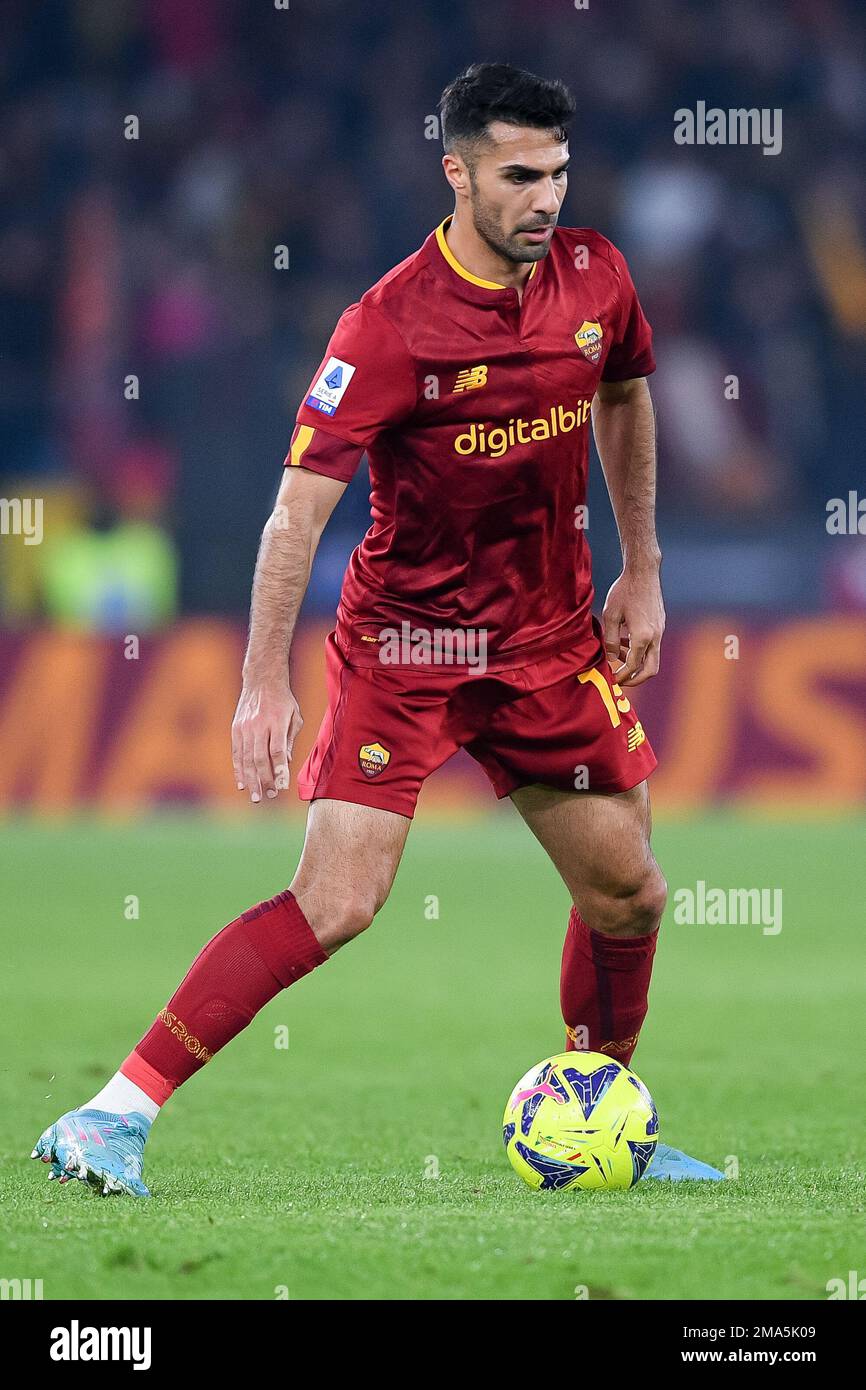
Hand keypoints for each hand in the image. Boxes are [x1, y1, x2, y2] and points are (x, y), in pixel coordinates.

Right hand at [231, 681, 302, 802]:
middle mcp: (259, 725)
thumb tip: (286, 763)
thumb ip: (290, 740)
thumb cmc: (283, 700)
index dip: (279, 770)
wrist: (261, 680)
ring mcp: (245, 728)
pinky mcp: (236, 729)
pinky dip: (239, 770)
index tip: (282, 787)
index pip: (277, 751)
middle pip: (260, 758)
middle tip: (269, 796)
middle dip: (264, 780)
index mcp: (277, 722)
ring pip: (247, 759)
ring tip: (256, 796)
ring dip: (251, 780)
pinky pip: (237, 753)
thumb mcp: (294, 716)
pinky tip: (242, 784)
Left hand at [601, 568, 664, 686]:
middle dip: (636, 679)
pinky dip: (639, 650)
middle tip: (620, 680)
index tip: (611, 679)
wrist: (643, 572)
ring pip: (652, 658)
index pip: (633, 666)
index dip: (622, 676)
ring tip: (618, 654)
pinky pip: (652, 645)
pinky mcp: (660, 625)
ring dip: (636, 662)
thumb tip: (611, 658)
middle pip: (651, 670)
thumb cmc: (624, 591)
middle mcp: (655, 636)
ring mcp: (660, 631)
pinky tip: (624, 640)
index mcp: (642, 636)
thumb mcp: (610, 616)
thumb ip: (610, 640)